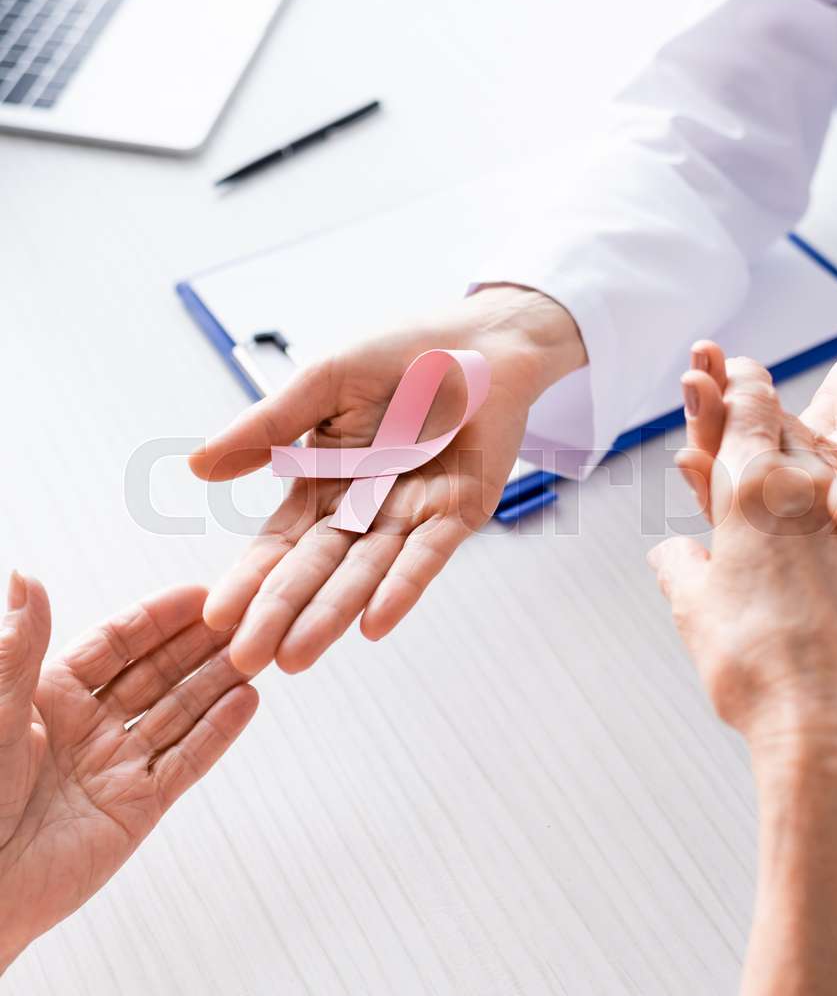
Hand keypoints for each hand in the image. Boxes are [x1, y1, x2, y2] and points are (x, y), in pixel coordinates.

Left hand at [0, 573, 257, 972]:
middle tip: (244, 616)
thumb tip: (26, 577)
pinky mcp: (137, 809)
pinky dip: (218, 732)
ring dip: (217, 680)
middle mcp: (86, 727)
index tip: (201, 594)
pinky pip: (186, 762)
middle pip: (155, 674)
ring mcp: (115, 767)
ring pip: (178, 712)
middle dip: (198, 644)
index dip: (158, 619)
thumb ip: (21, 646)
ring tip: (257, 651)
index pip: (116, 645)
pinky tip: (247, 700)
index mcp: (47, 696)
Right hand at [190, 286, 585, 670]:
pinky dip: (401, 588)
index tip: (214, 616)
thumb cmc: (401, 353)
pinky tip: (374, 623)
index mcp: (323, 481)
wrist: (481, 335)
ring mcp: (411, 515)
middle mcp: (363, 509)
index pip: (279, 542)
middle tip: (246, 660)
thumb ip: (266, 427)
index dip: (249, 579)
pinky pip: (426, 556)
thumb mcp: (321, 383)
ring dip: (331, 615)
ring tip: (296, 657)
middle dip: (279, 614)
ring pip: (365, 574)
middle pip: (315, 570)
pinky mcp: (458, 512)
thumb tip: (195, 467)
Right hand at [652, 356, 836, 771]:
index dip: (730, 382)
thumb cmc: (758, 669)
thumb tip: (675, 554)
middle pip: (784, 426)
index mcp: (753, 488)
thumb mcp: (692, 610)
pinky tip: (823, 507)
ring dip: (796, 452)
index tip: (723, 365)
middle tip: (731, 393)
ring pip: (825, 461)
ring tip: (770, 462)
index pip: (744, 407)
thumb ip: (680, 567)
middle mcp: (810, 489)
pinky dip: (836, 494)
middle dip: (756, 408)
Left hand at [676, 328, 836, 537]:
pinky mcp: (784, 444)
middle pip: (738, 487)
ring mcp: (793, 476)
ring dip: (708, 410)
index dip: (723, 493)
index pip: (768, 526)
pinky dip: (723, 391)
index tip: (692, 454)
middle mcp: (809, 512)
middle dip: (708, 437)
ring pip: (734, 454)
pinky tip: (707, 356)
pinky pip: (743, 425)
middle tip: (694, 385)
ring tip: (697, 367)